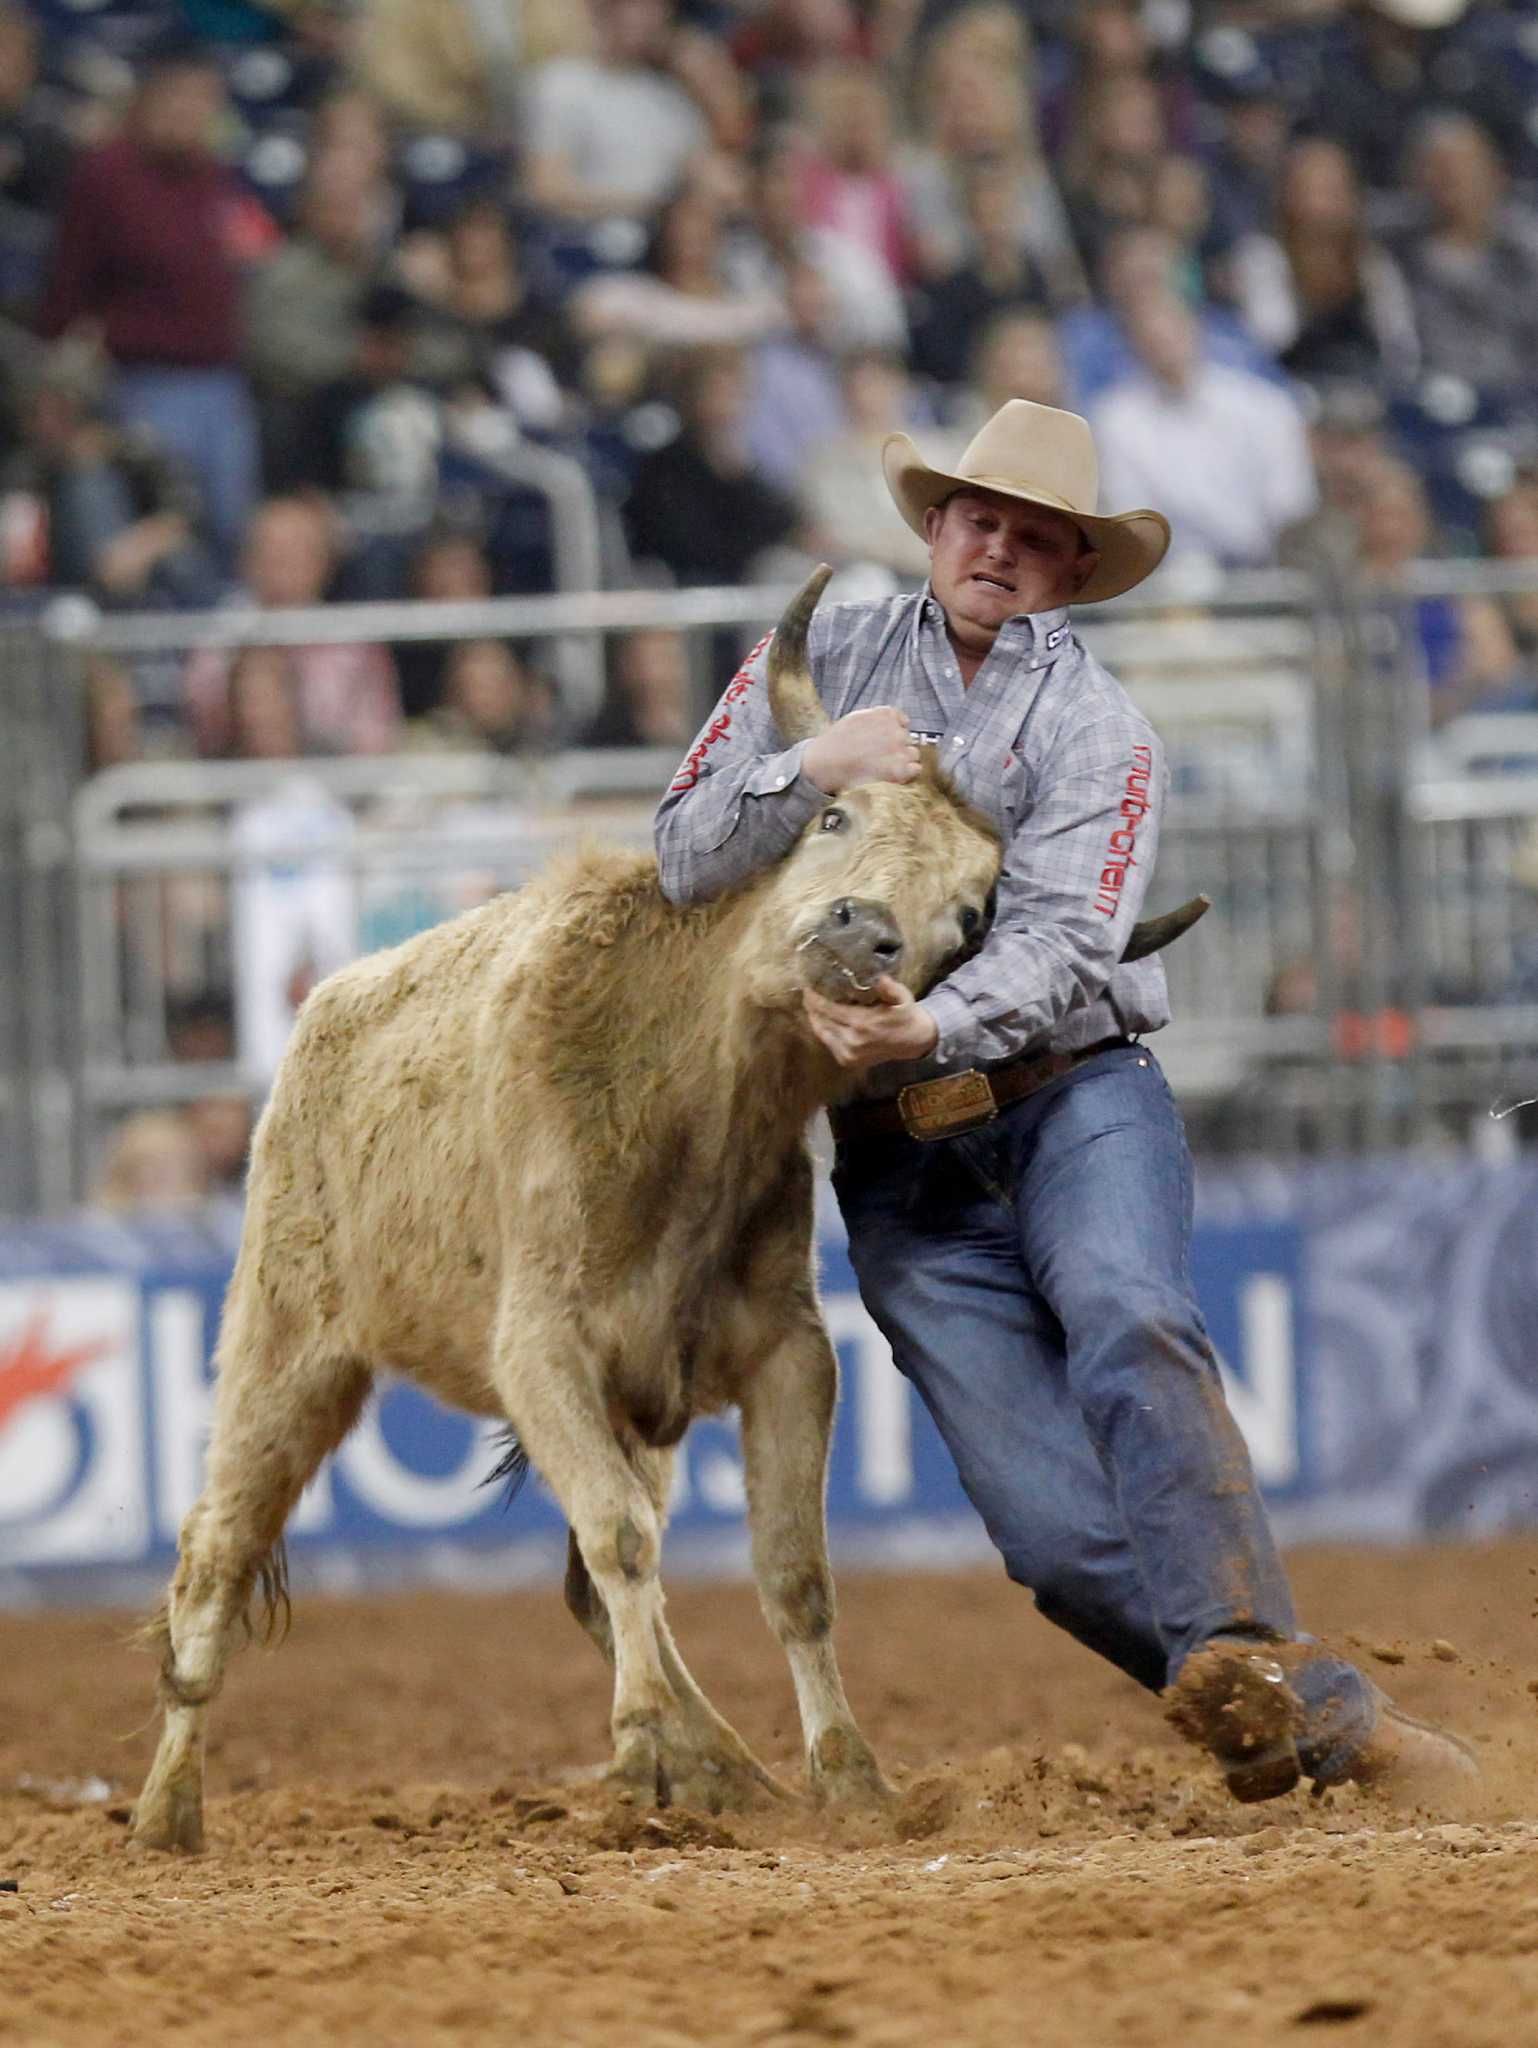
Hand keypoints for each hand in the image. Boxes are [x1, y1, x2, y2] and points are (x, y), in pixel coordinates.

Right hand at [803, 707, 920, 794]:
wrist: (824, 763)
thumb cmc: (836, 742)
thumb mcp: (856, 718)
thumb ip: (877, 717)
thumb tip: (897, 722)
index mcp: (886, 716)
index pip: (902, 722)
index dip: (894, 733)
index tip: (885, 742)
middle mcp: (896, 731)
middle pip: (908, 739)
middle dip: (897, 747)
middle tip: (880, 757)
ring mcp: (899, 750)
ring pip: (913, 754)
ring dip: (903, 760)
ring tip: (884, 767)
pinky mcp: (899, 770)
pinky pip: (915, 769)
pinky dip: (906, 773)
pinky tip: (891, 775)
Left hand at [803, 977, 938, 1070]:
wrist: (914, 1041)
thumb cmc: (905, 1014)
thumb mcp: (902, 997)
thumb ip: (890, 987)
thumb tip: (879, 978)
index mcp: (864, 1024)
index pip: (829, 1009)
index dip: (815, 998)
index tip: (807, 987)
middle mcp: (853, 1041)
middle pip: (821, 1022)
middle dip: (811, 1007)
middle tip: (807, 993)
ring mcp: (849, 1054)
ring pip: (822, 1033)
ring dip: (815, 1018)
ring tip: (811, 1004)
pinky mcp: (848, 1061)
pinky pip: (828, 1043)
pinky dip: (823, 1030)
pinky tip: (822, 1019)